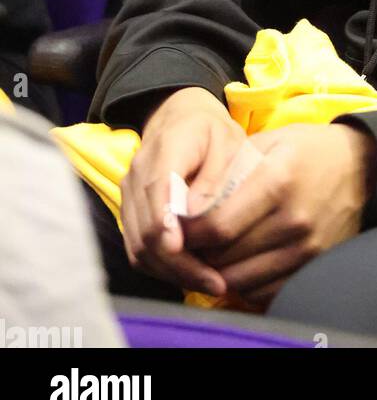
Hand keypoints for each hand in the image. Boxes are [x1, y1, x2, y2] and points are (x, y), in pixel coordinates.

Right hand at [120, 87, 246, 295]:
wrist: (178, 115)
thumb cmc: (211, 130)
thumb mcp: (226, 142)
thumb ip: (213, 176)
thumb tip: (195, 215)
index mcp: (166, 148)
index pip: (158, 197)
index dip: (171, 233)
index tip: (197, 261)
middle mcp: (138, 173)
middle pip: (146, 232)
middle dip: (179, 265)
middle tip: (215, 283)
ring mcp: (128, 193)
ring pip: (139, 246)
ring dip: (171, 271)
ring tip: (207, 283)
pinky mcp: (129, 209)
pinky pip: (138, 246)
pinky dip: (161, 265)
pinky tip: (190, 273)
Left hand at [183, 123, 376, 308]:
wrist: (361, 167)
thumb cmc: (306, 150)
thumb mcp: (268, 143)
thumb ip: (227, 172)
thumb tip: (183, 204)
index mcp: (277, 181)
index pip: (216, 226)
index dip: (187, 234)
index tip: (177, 228)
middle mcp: (293, 219)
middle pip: (225, 258)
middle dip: (198, 254)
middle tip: (187, 244)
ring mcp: (307, 248)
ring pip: (241, 281)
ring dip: (218, 273)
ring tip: (212, 254)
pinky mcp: (314, 266)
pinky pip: (264, 292)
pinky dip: (244, 284)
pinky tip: (240, 264)